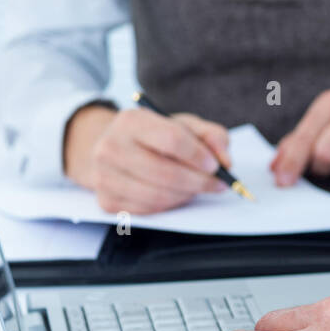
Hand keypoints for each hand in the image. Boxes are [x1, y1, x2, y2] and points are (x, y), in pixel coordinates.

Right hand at [64, 104, 230, 213]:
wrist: (115, 149)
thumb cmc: (155, 136)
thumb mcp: (185, 125)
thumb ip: (212, 136)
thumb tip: (225, 161)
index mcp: (131, 121)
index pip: (172, 140)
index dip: (199, 156)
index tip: (215, 165)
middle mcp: (111, 147)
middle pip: (165, 173)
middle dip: (198, 182)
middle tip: (217, 184)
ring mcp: (104, 176)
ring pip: (157, 196)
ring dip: (186, 195)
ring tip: (197, 187)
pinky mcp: (106, 200)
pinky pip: (148, 210)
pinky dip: (170, 205)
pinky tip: (177, 194)